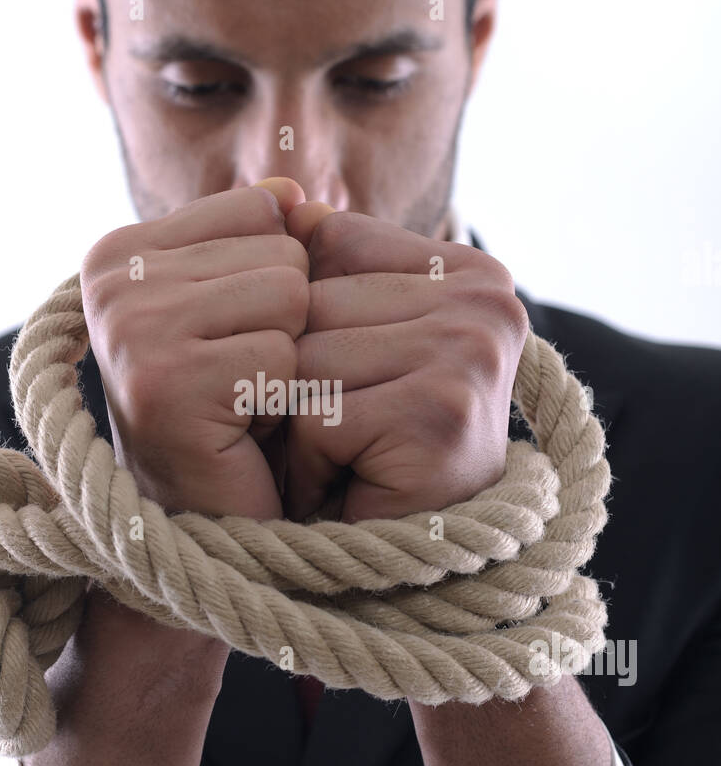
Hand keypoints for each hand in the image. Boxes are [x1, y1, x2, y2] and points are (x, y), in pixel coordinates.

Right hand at [80, 185, 313, 519]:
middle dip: (284, 326)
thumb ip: (257, 242)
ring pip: (289, 297)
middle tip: (239, 386)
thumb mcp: (235, 310)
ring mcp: (129, 329)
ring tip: (242, 405)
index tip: (231, 344)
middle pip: (281, 253)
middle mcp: (110, 280)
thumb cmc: (231, 416)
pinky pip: (281, 354)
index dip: (273, 285)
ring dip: (287, 362)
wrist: (206, 528)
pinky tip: (240, 431)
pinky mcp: (163, 382)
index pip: (261, 211)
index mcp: (120, 251)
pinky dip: (282, 401)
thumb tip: (293, 193)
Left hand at [281, 209, 529, 522]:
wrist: (428, 566)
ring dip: (297, 427)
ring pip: (304, 361)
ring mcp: (469, 351)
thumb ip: (328, 268)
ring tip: (341, 463)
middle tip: (334, 437)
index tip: (342, 381)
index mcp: (471, 269)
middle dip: (293, 382)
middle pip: (309, 304)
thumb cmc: (380, 451)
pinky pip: (314, 416)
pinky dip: (309, 465)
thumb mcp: (358, 342)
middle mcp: (485, 300)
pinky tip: (350, 486)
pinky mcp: (441, 409)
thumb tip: (280, 199)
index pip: (328, 247)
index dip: (305, 325)